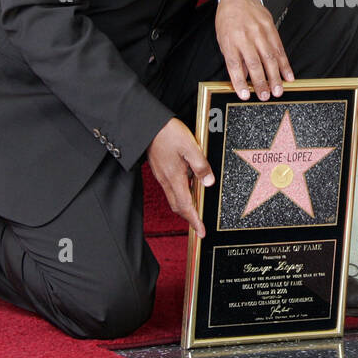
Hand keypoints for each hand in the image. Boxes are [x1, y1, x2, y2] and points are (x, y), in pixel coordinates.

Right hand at [148, 119, 212, 237]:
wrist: (148, 125)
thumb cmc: (168, 133)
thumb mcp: (191, 147)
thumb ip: (201, 166)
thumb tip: (209, 183)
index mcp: (174, 177)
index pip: (186, 206)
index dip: (194, 221)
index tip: (201, 232)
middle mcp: (166, 180)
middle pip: (178, 206)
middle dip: (189, 217)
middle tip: (200, 223)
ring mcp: (162, 175)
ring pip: (174, 197)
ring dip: (185, 205)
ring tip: (197, 206)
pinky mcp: (160, 169)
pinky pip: (171, 187)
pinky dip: (181, 192)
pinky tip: (190, 184)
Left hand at [215, 0, 293, 100]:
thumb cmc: (228, 19)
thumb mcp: (223, 38)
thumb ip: (234, 58)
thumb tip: (243, 77)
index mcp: (230, 41)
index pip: (235, 65)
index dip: (240, 81)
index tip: (244, 95)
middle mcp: (245, 37)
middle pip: (255, 63)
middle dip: (261, 82)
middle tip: (265, 96)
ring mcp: (260, 32)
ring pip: (269, 57)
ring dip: (275, 76)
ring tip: (278, 90)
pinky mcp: (271, 29)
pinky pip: (279, 49)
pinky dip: (284, 64)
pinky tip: (288, 75)